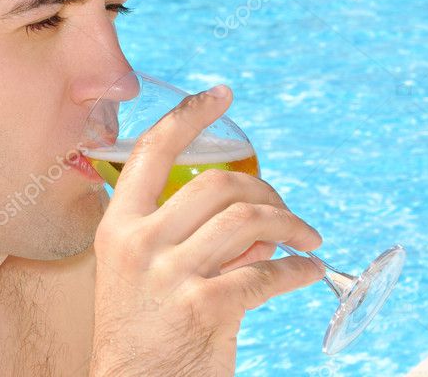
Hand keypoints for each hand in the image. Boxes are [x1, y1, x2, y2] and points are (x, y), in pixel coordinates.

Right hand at [88, 86, 323, 376]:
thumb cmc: (142, 334)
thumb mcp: (145, 276)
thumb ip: (190, 238)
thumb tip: (254, 224)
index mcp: (118, 227)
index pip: (150, 151)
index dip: (189, 115)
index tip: (221, 93)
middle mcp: (140, 243)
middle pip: (218, 184)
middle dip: (267, 191)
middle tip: (287, 215)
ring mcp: (170, 275)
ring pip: (248, 221)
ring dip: (290, 226)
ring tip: (307, 240)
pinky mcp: (204, 308)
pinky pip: (266, 274)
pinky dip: (298, 271)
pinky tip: (309, 273)